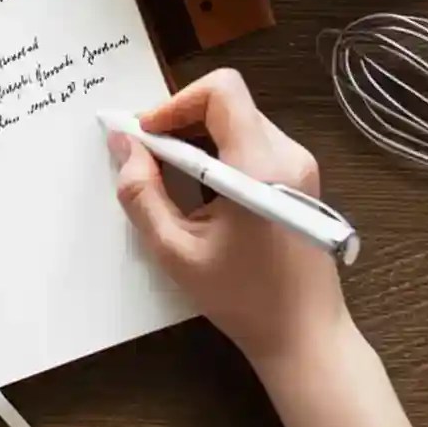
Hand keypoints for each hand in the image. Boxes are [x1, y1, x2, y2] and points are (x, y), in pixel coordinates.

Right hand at [108, 69, 349, 363]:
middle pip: (228, 103)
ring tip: (168, 175)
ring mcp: (300, 165)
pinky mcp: (301, 179)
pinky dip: (219, 152)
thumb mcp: (175, 250)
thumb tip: (123, 145)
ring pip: (239, 121)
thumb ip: (141, 194)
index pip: (221, 91)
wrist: (305, 335)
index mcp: (259, 165)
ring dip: (198, 137)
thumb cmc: (242, 298)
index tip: (146, 135)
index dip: (175, 102)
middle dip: (180, 120)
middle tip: (146, 156)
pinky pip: (254, 143)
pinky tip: (199, 190)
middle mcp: (287, 154)